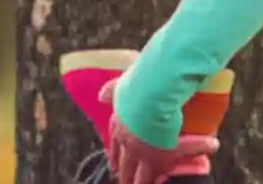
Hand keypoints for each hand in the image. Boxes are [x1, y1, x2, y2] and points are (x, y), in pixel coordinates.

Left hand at [98, 81, 219, 183]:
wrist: (151, 98)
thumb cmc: (138, 88)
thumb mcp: (121, 88)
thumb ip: (112, 91)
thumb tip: (101, 95)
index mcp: (119, 125)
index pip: (115, 145)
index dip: (115, 155)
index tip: (114, 165)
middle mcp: (127, 142)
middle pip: (124, 163)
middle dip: (124, 172)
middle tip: (124, 180)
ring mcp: (142, 152)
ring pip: (138, 172)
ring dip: (138, 181)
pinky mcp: (159, 157)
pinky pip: (158, 173)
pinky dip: (158, 179)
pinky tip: (160, 182)